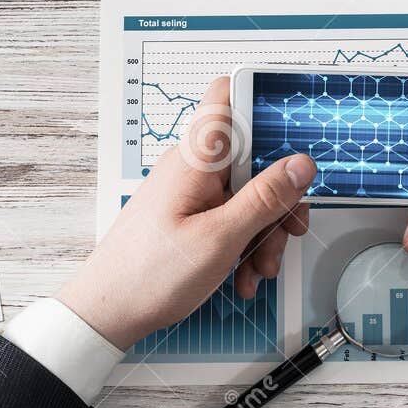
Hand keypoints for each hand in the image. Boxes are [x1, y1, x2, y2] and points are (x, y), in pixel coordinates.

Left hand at [55, 77, 314, 348]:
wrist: (107, 312)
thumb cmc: (149, 276)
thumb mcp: (221, 238)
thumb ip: (265, 197)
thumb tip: (300, 164)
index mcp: (197, 157)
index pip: (228, 94)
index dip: (265, 99)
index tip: (297, 128)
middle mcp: (193, 166)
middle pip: (253, 156)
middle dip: (277, 197)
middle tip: (287, 231)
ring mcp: (191, 191)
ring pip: (246, 193)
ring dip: (263, 231)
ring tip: (258, 270)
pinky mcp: (189, 214)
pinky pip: (230, 216)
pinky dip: (243, 244)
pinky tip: (242, 275)